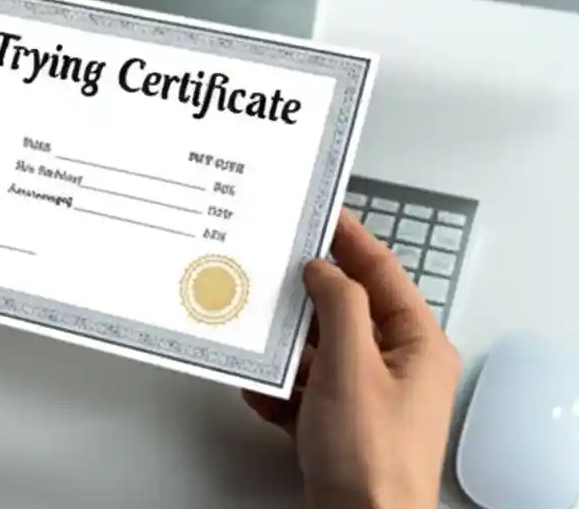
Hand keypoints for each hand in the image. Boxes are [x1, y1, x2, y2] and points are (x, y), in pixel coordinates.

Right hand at [242, 211, 460, 508]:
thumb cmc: (371, 458)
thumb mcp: (351, 366)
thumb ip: (339, 305)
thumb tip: (324, 268)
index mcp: (416, 345)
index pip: (382, 273)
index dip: (350, 239)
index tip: (321, 212)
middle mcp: (395, 368)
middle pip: (345, 310)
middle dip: (304, 293)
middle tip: (272, 261)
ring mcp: (364, 398)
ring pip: (317, 350)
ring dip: (284, 343)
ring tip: (254, 326)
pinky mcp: (335, 425)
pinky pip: (300, 390)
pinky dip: (275, 386)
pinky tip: (255, 385)